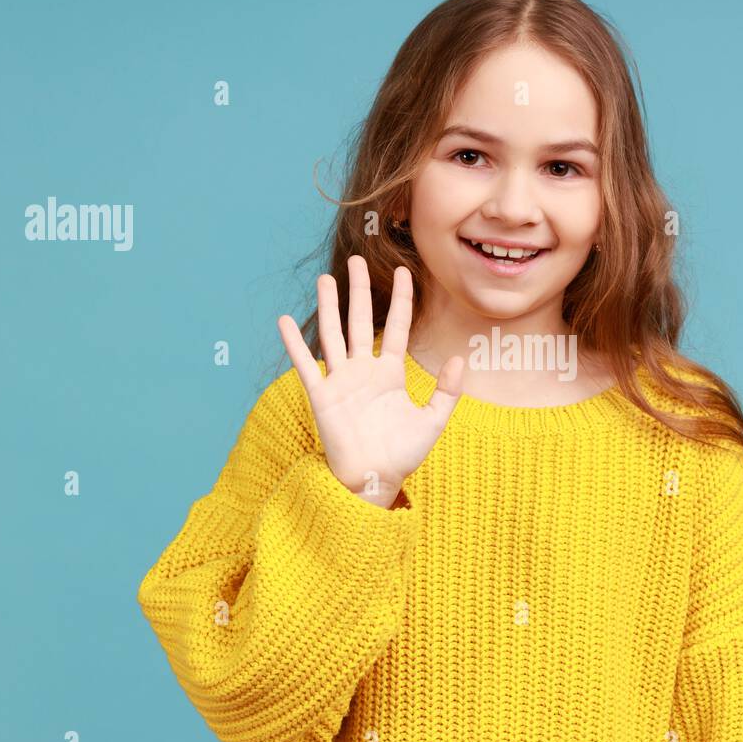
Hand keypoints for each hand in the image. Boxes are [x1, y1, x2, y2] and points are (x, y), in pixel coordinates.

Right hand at [277, 255, 463, 507]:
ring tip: (325, 279)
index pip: (398, 328)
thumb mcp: (433, 421)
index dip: (401, 300)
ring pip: (334, 335)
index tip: (404, 272)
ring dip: (328, 307)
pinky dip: (294, 344)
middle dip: (359, 291)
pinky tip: (284, 321)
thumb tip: (458, 358)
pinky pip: (305, 365)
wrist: (376, 480)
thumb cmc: (403, 454)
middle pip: (361, 322)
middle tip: (356, 261)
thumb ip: (447, 391)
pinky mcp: (322, 396)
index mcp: (390, 374)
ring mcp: (341, 381)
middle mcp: (364, 371)